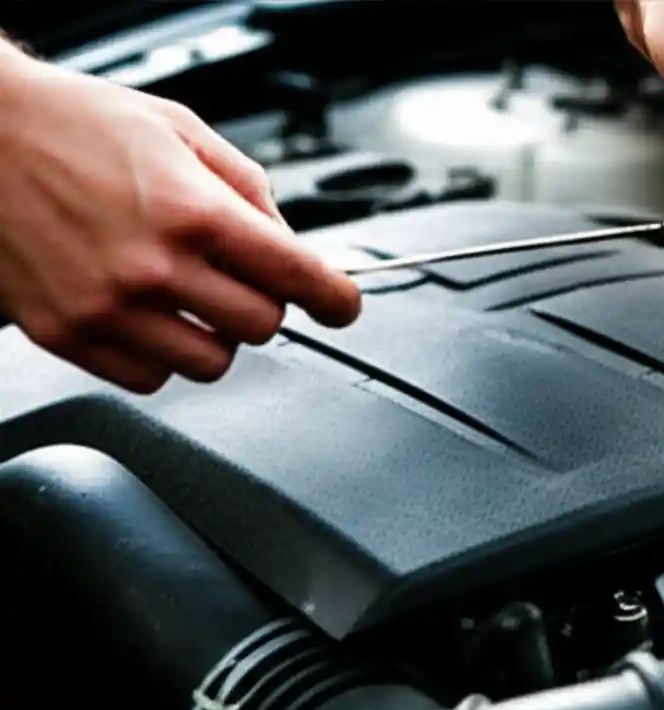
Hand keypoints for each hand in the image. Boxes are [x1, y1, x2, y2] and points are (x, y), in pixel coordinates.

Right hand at [0, 48, 360, 392]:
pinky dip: (163, 355)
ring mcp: (108, 309)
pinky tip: (149, 316)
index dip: (337, 298)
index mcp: (193, 212)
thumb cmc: (74, 124)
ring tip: (191, 299)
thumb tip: (290, 242)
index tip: (344, 306)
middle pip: (263, 327)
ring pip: (212, 364)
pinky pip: (150, 378)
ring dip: (217, 337)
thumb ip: (247, 189)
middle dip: (267, 304)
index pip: (297, 276)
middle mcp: (153, 267)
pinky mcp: (68, 336)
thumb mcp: (181, 131)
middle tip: (245, 281)